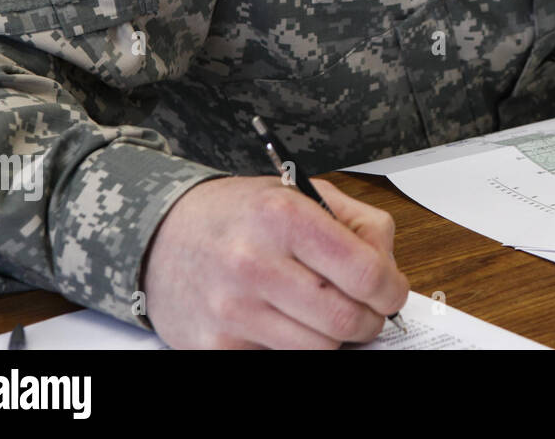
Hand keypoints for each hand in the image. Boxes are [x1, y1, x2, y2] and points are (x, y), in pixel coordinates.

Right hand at [143, 175, 409, 348]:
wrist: (163, 236)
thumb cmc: (239, 215)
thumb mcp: (303, 194)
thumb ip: (359, 225)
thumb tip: (390, 273)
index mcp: (284, 217)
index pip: (365, 272)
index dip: (390, 290)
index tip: (390, 292)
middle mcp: (254, 263)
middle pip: (346, 319)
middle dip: (368, 319)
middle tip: (364, 308)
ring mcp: (232, 309)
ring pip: (319, 349)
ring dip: (332, 335)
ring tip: (320, 310)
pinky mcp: (215, 346)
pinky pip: (281, 360)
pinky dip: (293, 345)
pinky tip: (282, 319)